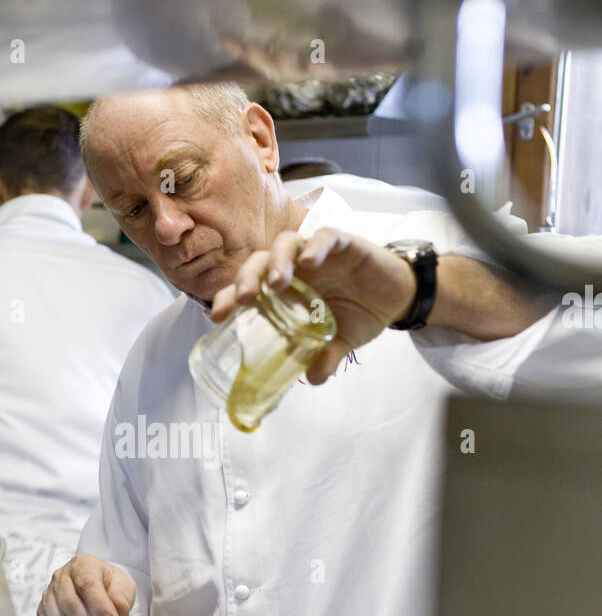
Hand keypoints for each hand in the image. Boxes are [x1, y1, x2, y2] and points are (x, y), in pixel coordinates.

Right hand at [37, 554, 136, 615]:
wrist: (99, 595)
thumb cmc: (111, 589)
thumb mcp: (125, 588)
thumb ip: (121, 599)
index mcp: (83, 564)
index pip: (86, 583)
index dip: (99, 606)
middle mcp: (61, 577)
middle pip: (68, 603)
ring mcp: (48, 595)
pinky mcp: (43, 613)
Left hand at [210, 227, 416, 382]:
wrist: (398, 297)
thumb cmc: (361, 314)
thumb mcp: (341, 342)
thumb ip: (325, 357)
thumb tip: (314, 379)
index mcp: (287, 290)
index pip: (250, 287)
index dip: (229, 297)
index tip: (217, 315)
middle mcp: (296, 268)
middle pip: (261, 261)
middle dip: (248, 277)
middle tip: (246, 298)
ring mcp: (318, 253)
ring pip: (286, 243)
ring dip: (278, 261)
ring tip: (278, 283)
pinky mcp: (345, 243)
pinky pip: (326, 236)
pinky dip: (316, 246)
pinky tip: (312, 261)